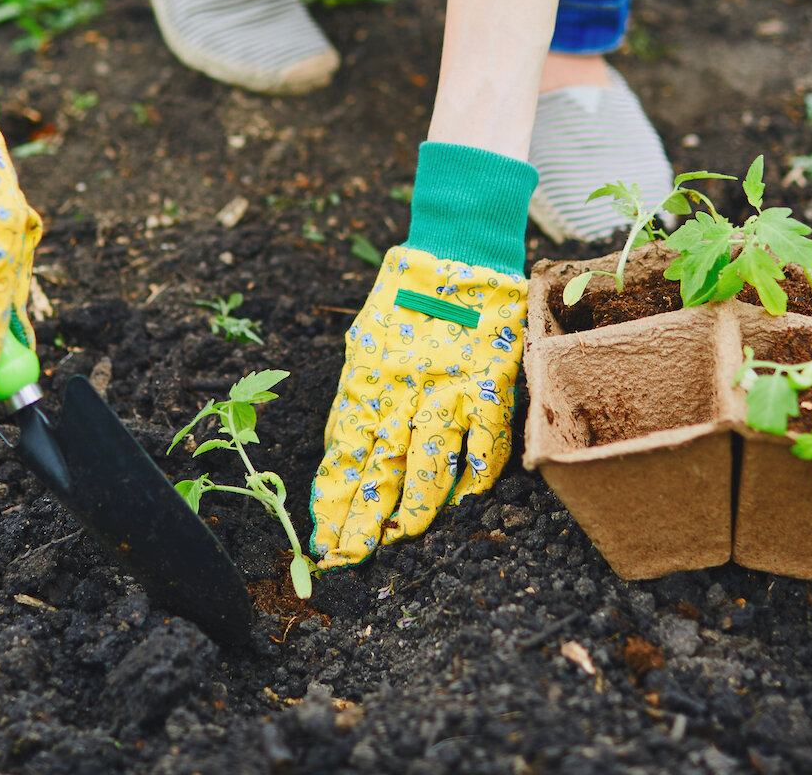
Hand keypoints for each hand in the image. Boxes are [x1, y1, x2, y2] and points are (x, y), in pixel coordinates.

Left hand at [309, 245, 524, 567]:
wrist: (457, 252)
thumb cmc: (404, 298)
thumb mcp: (366, 343)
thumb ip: (358, 397)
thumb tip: (345, 452)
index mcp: (368, 381)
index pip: (345, 454)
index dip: (333, 500)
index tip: (322, 540)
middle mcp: (405, 392)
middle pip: (380, 469)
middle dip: (362, 520)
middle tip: (347, 560)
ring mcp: (449, 391)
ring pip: (429, 465)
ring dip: (413, 510)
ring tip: (396, 541)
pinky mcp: (489, 386)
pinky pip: (483, 445)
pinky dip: (473, 478)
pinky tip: (460, 505)